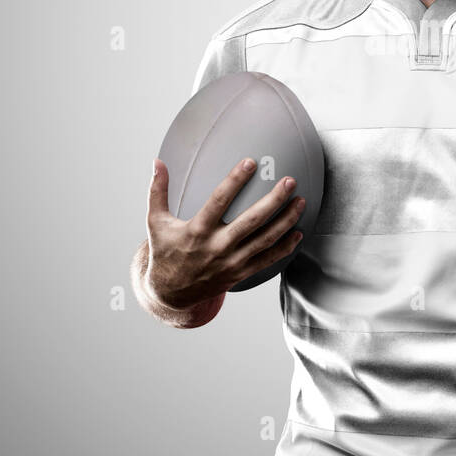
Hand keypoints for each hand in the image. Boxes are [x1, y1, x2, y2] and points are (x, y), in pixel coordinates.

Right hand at [144, 157, 305, 306]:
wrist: (170, 293)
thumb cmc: (164, 251)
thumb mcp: (155, 222)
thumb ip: (157, 191)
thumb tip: (157, 161)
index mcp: (196, 230)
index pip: (219, 200)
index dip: (235, 180)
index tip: (251, 162)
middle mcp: (216, 246)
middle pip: (251, 221)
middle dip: (273, 200)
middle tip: (290, 181)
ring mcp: (231, 262)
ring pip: (265, 240)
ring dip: (286, 221)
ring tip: (300, 202)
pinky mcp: (240, 273)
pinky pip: (267, 260)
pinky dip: (285, 247)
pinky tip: (299, 232)